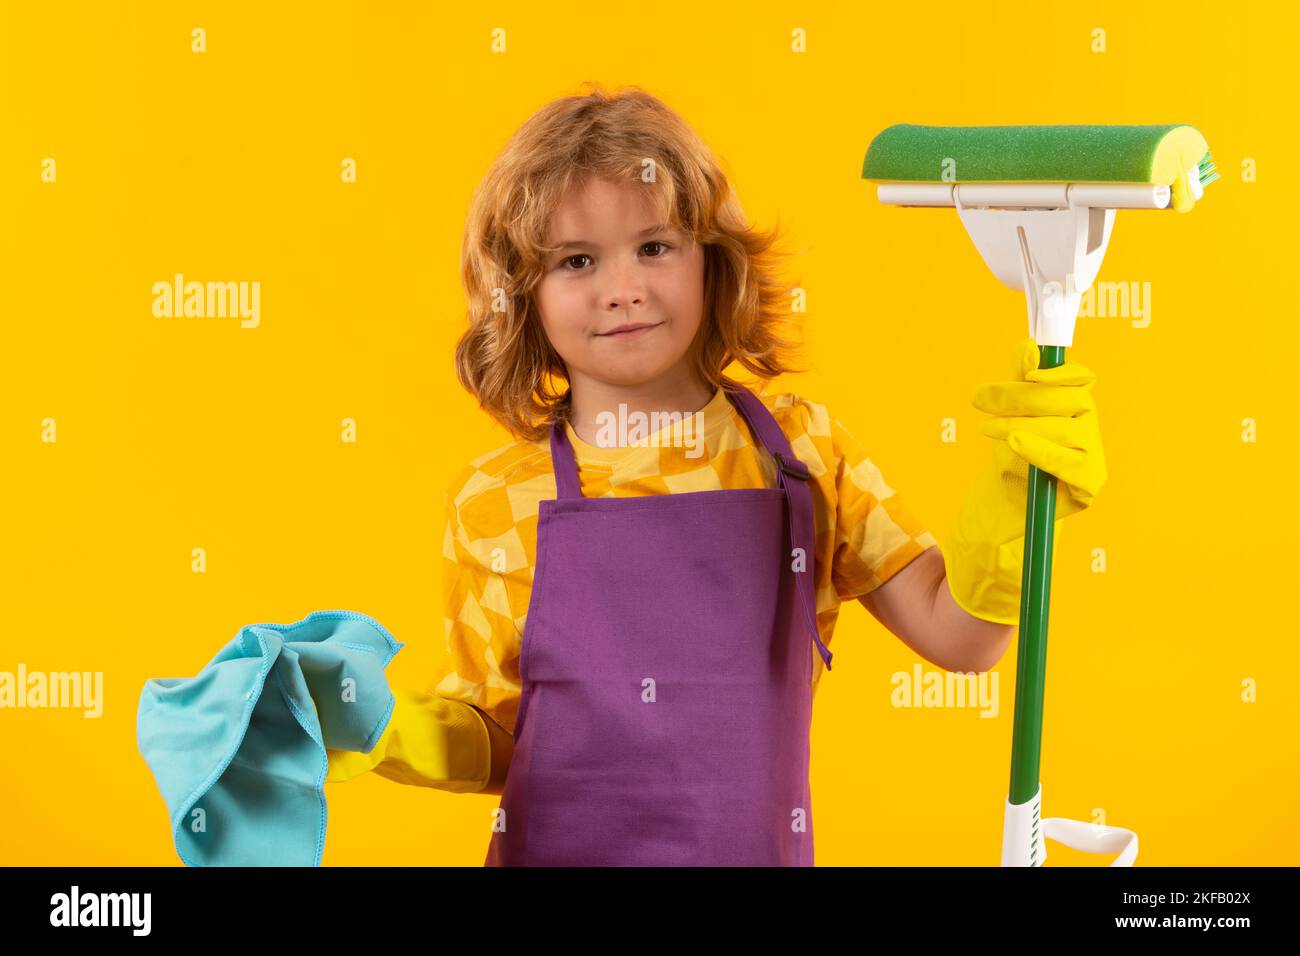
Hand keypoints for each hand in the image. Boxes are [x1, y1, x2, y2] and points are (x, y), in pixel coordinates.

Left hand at [971, 337, 1105, 515]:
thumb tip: (1029, 346)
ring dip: (1022, 424)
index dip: (1058, 372)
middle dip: (1022, 397)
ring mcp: (1094, 455)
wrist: (1001, 502)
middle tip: (980, 399)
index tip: (1026, 373)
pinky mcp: (1090, 482)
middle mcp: (1089, 426)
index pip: (1080, 378)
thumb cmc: (1008, 455)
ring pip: (1066, 430)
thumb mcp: (1007, 412)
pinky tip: (1016, 443)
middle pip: (1069, 401)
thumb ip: (1019, 380)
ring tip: (987, 428)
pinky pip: (1071, 463)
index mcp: (1074, 404)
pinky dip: (1042, 451)